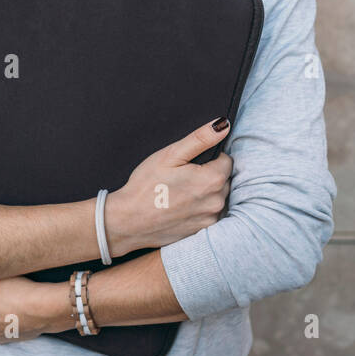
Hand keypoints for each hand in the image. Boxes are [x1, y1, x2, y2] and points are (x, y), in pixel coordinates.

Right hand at [106, 118, 232, 253]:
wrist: (128, 222)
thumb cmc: (145, 186)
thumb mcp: (170, 156)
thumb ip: (200, 139)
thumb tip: (223, 125)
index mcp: (212, 180)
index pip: (227, 160)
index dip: (209, 157)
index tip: (189, 163)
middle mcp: (217, 201)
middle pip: (224, 179)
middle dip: (208, 174)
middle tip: (181, 176)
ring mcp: (210, 219)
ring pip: (217, 196)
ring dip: (205, 192)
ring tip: (179, 192)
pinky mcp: (202, 231)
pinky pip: (209, 213)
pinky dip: (199, 208)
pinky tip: (180, 206)